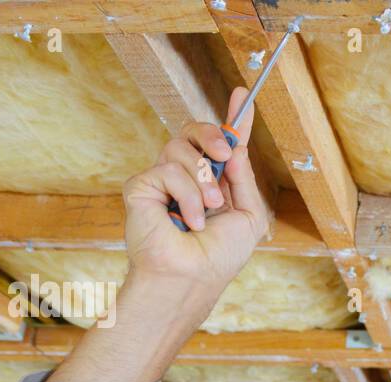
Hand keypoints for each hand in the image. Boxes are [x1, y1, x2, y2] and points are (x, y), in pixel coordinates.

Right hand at [121, 87, 268, 304]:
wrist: (192, 277)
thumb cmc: (219, 257)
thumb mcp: (249, 217)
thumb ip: (244, 179)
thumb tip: (236, 146)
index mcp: (213, 184)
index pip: (220, 145)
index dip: (234, 119)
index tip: (244, 94)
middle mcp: (185, 179)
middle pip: (194, 133)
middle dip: (212, 135)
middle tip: (225, 155)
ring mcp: (161, 182)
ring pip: (180, 148)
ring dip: (203, 181)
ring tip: (209, 211)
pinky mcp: (141, 188)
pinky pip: (167, 169)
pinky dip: (186, 195)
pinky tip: (187, 220)